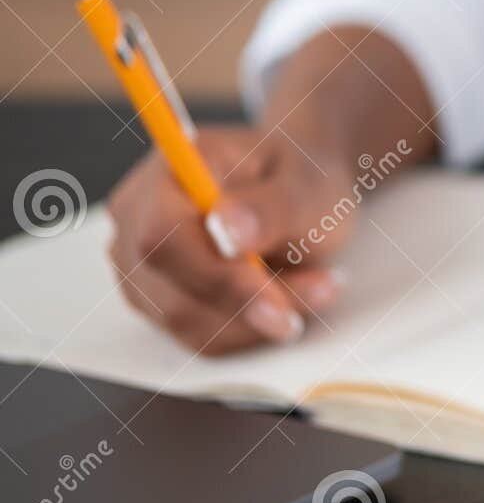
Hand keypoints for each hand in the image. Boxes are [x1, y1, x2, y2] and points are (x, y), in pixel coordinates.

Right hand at [106, 126, 358, 354]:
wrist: (299, 189)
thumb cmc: (299, 177)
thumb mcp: (306, 184)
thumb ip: (270, 207)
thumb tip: (226, 231)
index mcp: (172, 168)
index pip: (163, 235)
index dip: (215, 276)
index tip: (276, 298)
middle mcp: (139, 214)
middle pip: (170, 287)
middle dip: (251, 303)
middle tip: (325, 289)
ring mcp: (139, 260)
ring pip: (188, 320)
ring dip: (258, 318)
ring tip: (319, 285)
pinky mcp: (158, 297)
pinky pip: (201, 334)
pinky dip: (251, 327)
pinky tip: (288, 298)